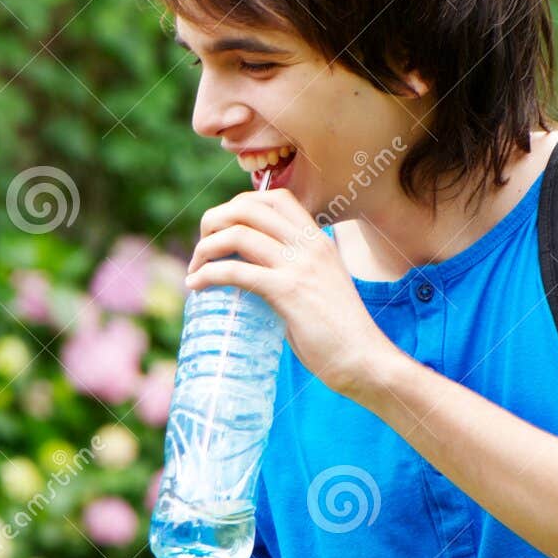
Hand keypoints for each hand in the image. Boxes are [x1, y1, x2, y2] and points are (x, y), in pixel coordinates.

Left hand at [185, 188, 397, 398]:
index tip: (221, 230)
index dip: (238, 205)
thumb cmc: (337, 331)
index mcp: (318, 240)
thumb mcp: (318, 285)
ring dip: (204, 248)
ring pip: (237, 235)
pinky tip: (196, 286)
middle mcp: (309, 245)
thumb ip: (292, 271)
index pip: (274, 198)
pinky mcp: (287, 291)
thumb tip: (251, 272)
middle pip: (247, 208)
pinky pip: (236, 271)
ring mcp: (299, 266)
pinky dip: (207, 274)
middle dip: (213, 222)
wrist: (363, 359)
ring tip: (194, 270)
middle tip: (201, 249)